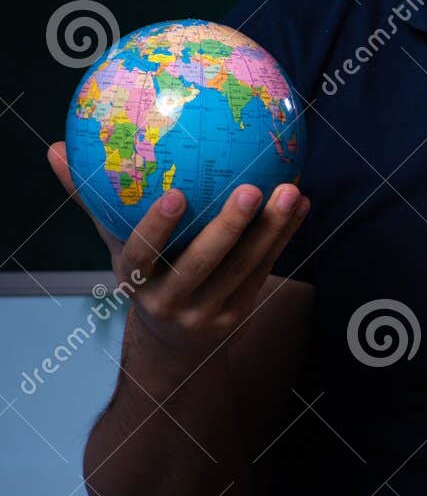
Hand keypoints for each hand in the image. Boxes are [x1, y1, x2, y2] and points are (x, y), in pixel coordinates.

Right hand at [46, 141, 309, 362]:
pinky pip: (265, 272)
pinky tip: (301, 204)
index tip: (176, 195)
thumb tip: (55, 148)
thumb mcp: (116, 244)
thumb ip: (92, 199)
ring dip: (271, 232)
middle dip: (228, 229)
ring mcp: (208, 312)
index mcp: (137, 280)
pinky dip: (284, 238)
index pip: (144, 256)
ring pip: (243, 270)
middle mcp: (171, 301)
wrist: (172, 347)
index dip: (157, 229)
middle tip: (252, 188)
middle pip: (203, 265)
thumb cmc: (145, 274)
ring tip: (290, 191)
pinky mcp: (239, 314)